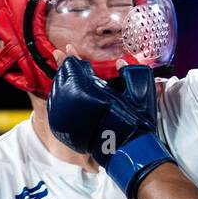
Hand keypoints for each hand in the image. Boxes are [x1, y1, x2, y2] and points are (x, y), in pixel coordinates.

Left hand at [47, 55, 174, 198]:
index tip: (66, 48)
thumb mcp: (139, 92)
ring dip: (61, 81)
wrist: (126, 150)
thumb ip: (130, 72)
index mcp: (88, 89)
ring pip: (58, 91)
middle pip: (62, 78)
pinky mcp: (63, 128)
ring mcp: (65, 116)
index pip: (74, 66)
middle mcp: (72, 101)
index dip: (70, 56)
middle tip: (60, 55)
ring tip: (65, 73)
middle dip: (63, 66)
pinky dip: (60, 97)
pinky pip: (58, 107)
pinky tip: (65, 93)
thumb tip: (120, 62)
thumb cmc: (135, 121)